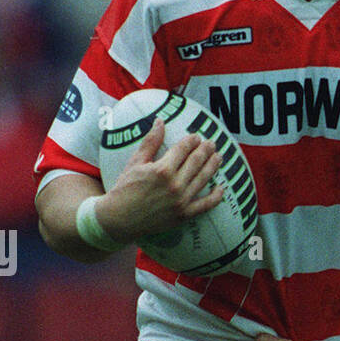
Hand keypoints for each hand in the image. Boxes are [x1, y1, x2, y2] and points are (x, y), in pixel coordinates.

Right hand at [97, 118, 224, 242]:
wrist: (119, 219)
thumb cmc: (124, 188)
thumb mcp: (135, 162)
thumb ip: (151, 142)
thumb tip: (160, 121)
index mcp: (162, 169)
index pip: (183, 149)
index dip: (192, 141)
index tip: (196, 136)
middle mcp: (174, 184)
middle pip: (196, 162)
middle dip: (206, 150)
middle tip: (212, 143)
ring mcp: (181, 201)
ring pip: (203, 179)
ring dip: (213, 166)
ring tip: (218, 157)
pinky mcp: (184, 215)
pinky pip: (205, 205)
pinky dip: (215, 197)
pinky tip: (221, 188)